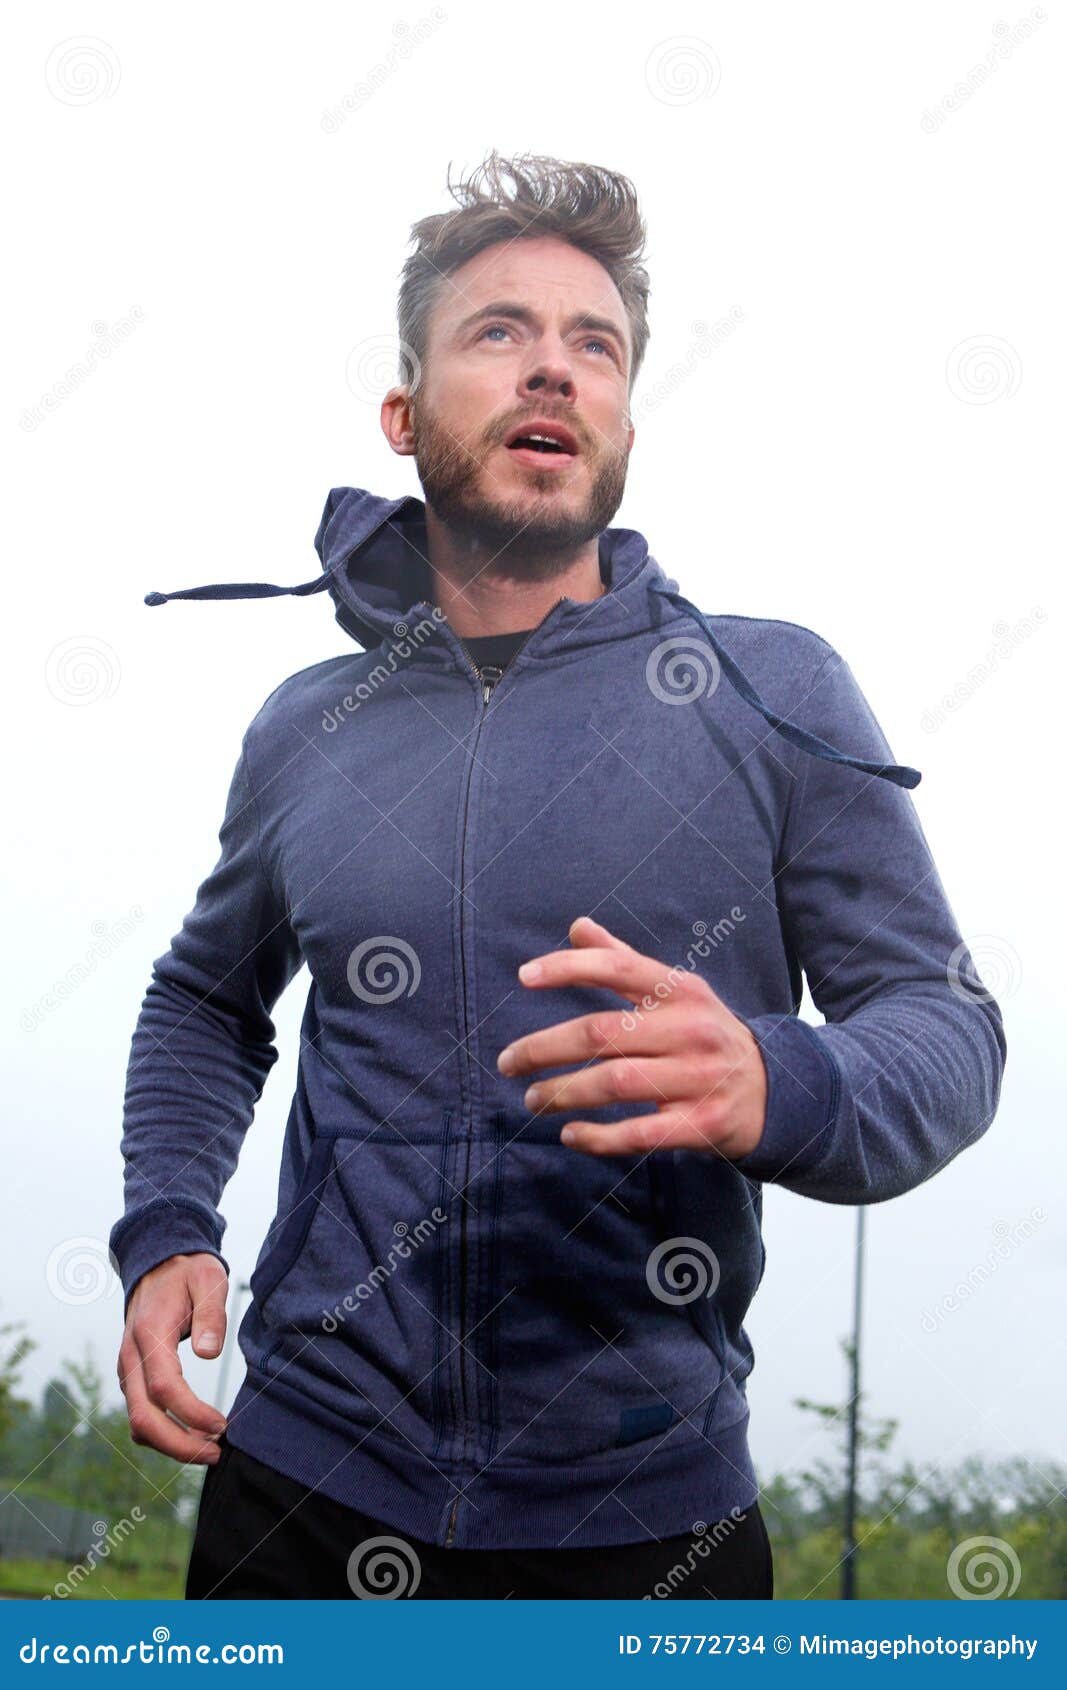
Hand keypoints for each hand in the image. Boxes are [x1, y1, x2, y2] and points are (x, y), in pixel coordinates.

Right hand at [117, 1253, 228, 1464]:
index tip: (221, 1426)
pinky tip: (193, 1435)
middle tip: (216, 1453)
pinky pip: (141, 1415)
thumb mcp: (207, 1279)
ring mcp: (127, 1370)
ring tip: (210, 1449)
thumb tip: (209, 1352)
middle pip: (144, 1418)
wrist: (157, 1264)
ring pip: (139, 1423)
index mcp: (149, 1333)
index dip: (191, 1413)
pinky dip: (163, 1434)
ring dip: (171, 1445)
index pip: (164, 1386)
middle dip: (179, 1445)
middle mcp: (130, 1357)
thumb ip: (210, 1314)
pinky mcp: (132, 1377)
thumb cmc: (187, 1273)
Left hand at [497, 915, 767, 1158]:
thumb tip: (577, 927)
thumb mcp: (676, 993)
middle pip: (604, 1033)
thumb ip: (623, 962)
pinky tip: (569, 1134)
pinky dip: (599, 1137)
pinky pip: (640, 1133)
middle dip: (545, 1048)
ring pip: (616, 1083)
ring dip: (563, 1093)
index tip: (523, 976)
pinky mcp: (702, 1124)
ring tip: (532, 1099)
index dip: (569, 968)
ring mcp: (699, 1078)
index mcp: (683, 991)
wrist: (775, 1090)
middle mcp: (691, 1030)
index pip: (619, 969)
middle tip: (509, 1062)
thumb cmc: (705, 1034)